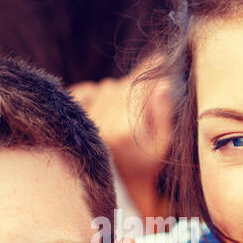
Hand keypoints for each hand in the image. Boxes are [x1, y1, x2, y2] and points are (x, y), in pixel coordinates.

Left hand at [68, 71, 171, 200]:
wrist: (122, 183)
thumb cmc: (148, 163)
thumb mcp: (164, 142)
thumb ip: (164, 113)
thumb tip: (161, 83)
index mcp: (127, 129)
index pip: (140, 87)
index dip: (152, 69)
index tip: (161, 58)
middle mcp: (104, 122)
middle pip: (124, 85)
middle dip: (138, 85)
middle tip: (148, 96)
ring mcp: (88, 121)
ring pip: (107, 87)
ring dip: (119, 91)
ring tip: (127, 113)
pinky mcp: (77, 121)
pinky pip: (87, 90)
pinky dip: (97, 92)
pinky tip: (107, 104)